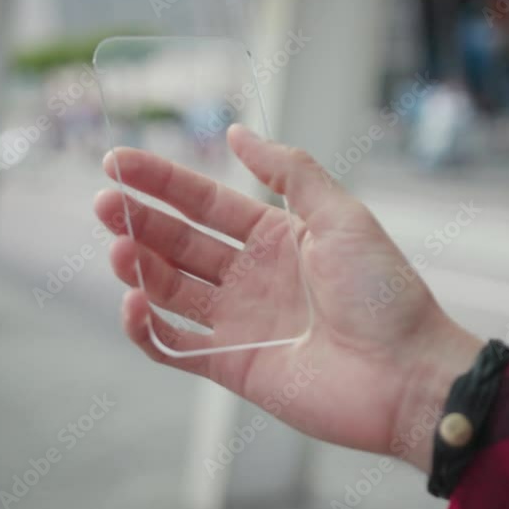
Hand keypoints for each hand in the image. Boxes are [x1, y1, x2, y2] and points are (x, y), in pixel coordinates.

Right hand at [94, 124, 482, 471]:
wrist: (406, 375)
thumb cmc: (383, 293)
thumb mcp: (341, 216)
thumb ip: (291, 172)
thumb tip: (238, 133)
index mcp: (277, 238)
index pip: (205, 203)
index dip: (162, 182)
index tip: (118, 161)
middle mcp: (252, 276)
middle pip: (180, 243)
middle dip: (139, 220)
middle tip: (102, 201)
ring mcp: (239, 322)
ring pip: (170, 290)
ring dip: (139, 269)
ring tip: (119, 250)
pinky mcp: (232, 367)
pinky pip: (175, 345)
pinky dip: (146, 328)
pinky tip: (133, 302)